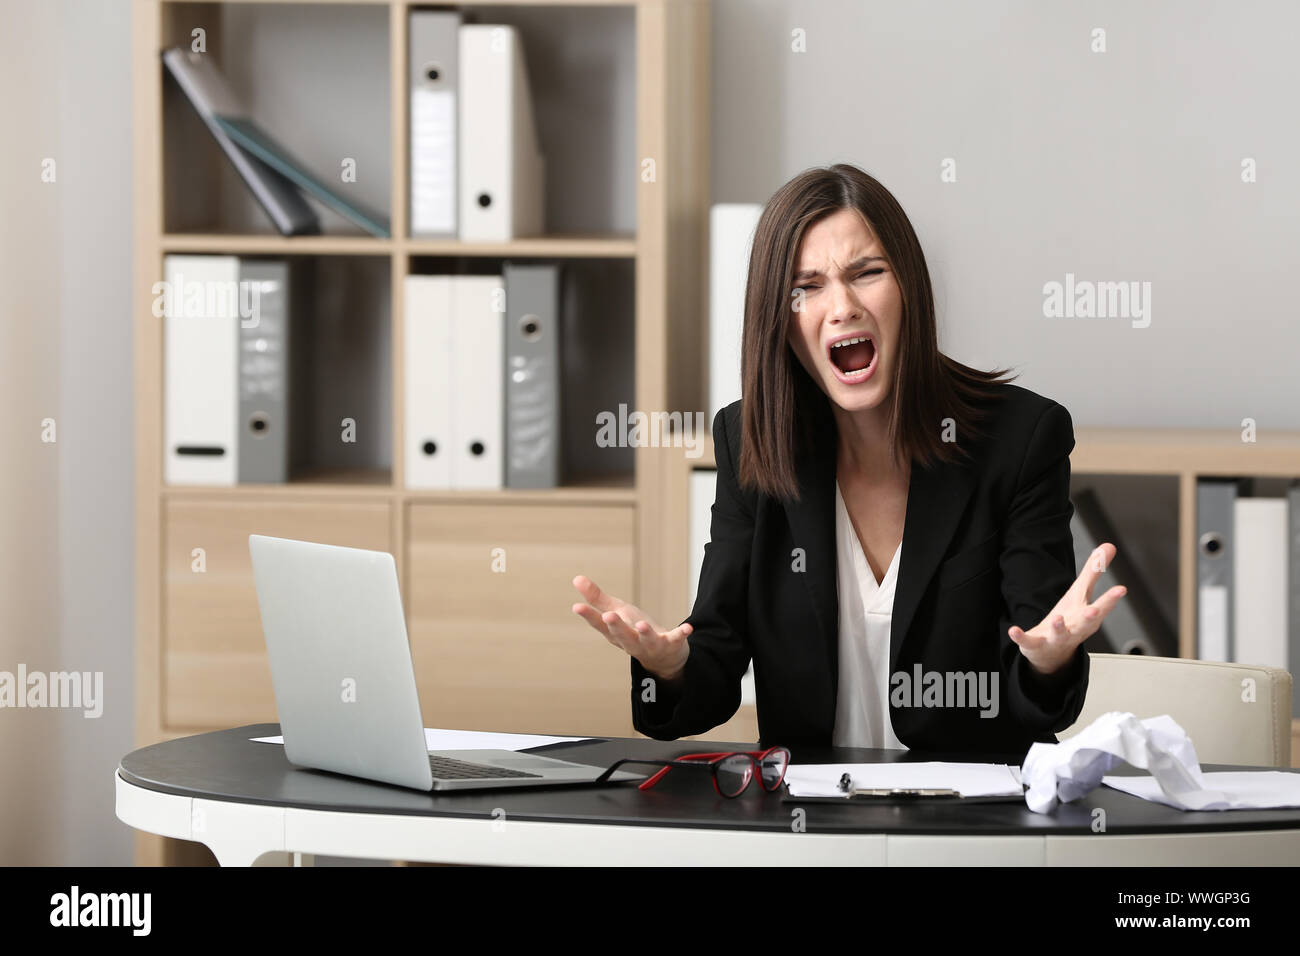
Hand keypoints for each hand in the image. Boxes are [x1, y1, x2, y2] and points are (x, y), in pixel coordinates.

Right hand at [571, 575, 691, 681]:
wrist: (664, 658)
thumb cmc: (635, 631)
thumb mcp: (617, 613)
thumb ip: (598, 599)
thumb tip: (576, 578)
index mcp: (617, 634)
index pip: (600, 626)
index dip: (590, 616)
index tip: (577, 606)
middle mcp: (632, 642)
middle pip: (623, 635)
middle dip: (616, 626)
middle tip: (608, 616)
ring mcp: (652, 645)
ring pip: (647, 640)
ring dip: (645, 633)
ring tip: (641, 624)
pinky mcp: (672, 644)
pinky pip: (677, 639)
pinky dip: (681, 634)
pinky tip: (688, 627)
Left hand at [1008, 543, 1127, 676]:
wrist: (1052, 654)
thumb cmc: (1071, 621)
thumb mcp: (1082, 595)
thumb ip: (1094, 571)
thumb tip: (1109, 546)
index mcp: (1086, 616)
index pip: (1102, 607)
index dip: (1111, 599)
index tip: (1121, 589)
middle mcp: (1074, 628)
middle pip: (1085, 624)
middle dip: (1089, 618)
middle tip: (1093, 611)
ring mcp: (1055, 638)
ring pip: (1059, 634)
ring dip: (1058, 627)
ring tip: (1058, 619)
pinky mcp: (1035, 644)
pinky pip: (1028, 641)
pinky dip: (1021, 636)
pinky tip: (1013, 630)